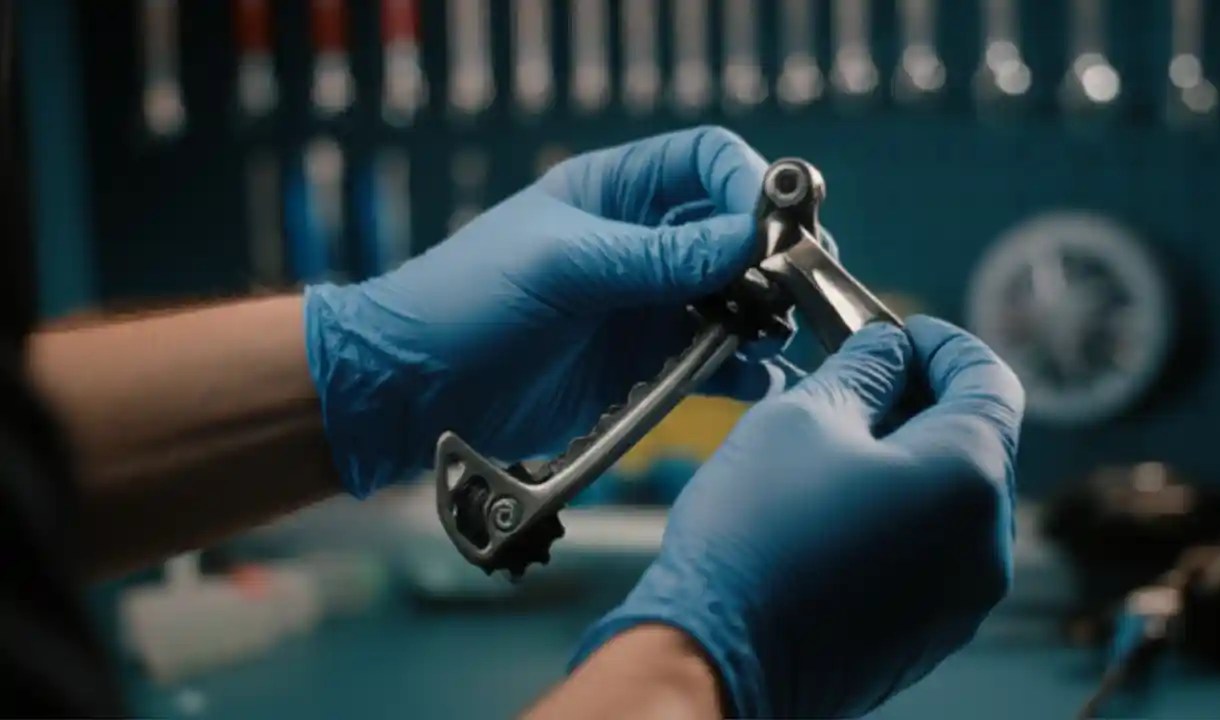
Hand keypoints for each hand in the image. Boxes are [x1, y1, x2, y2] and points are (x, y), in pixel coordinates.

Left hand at [305, 127, 798, 496]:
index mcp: (615, 192)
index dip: (748, 185)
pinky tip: (750, 379)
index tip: (773, 228)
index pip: (706, 162)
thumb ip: (657, 256)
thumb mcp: (563, 265)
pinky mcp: (641, 365)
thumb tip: (749, 238)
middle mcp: (640, 244)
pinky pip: (710, 361)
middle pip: (734, 232)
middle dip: (771, 255)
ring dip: (762, 316)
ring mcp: (644, 305)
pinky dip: (739, 370)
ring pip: (732, 298)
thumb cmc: (467, 301)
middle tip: (794, 287)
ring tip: (768, 337)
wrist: (412, 389)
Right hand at [571, 317, 1024, 717]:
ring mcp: (963, 598)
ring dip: (911, 457)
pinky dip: (902, 513)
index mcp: (969, 477)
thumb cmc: (756, 534)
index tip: (900, 332)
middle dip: (924, 399)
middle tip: (859, 378)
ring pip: (955, 499)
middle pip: (979, 441)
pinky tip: (838, 506)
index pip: (990, 380)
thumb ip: (864, 369)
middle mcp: (987, 543)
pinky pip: (934, 551)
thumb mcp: (803, 417)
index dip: (945, 343)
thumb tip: (889, 349)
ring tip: (838, 443)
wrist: (717, 658)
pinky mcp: (929, 635)